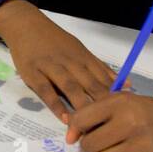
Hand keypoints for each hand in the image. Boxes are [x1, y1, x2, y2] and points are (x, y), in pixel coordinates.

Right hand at [0, 0, 116, 118]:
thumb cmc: (55, 41)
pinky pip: (46, 91)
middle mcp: (71, 62)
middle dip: (101, 105)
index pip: (103, 78)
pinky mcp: (33, 73)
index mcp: (84, 57)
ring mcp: (51, 67)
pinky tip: (65, 118)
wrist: (26, 25)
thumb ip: (100, 69)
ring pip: (70, 87)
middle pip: (90, 84)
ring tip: (90, 126)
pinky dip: (56, 105)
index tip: (124, 113)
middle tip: (110, 125)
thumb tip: (126, 85)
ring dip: (81, 106)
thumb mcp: (80, 50)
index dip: (114, 96)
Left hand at [65, 94, 152, 151]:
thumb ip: (96, 112)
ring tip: (110, 150)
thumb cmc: (149, 112)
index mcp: (122, 103)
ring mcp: (140, 146)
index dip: (74, 129)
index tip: (75, 135)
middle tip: (100, 141)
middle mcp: (131, 123)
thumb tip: (70, 136)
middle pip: (88, 145)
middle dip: (89, 145)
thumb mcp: (125, 101)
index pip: (82, 119)